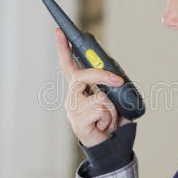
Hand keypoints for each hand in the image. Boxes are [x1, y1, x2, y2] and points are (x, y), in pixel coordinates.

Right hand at [54, 28, 131, 146]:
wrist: (112, 145)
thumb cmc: (112, 120)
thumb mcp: (114, 97)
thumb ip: (111, 83)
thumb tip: (115, 74)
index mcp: (79, 89)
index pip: (68, 64)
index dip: (63, 48)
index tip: (59, 31)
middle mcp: (72, 97)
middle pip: (81, 75)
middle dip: (102, 76)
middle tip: (118, 82)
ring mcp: (73, 110)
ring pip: (99, 96)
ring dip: (113, 108)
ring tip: (110, 118)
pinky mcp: (78, 123)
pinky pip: (101, 110)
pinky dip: (110, 117)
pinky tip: (104, 126)